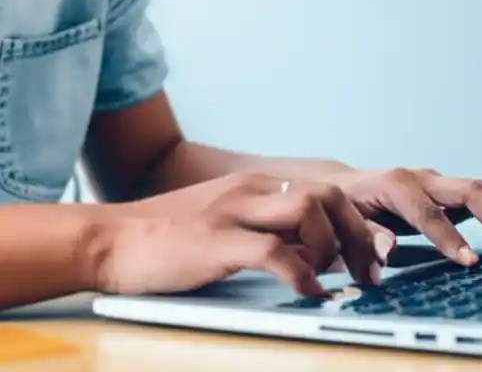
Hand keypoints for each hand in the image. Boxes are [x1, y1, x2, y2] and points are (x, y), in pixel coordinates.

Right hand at [94, 173, 380, 296]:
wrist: (110, 239)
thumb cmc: (165, 241)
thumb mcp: (227, 228)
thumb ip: (269, 235)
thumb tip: (313, 260)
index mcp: (255, 186)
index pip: (326, 189)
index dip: (358, 224)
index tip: (371, 258)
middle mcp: (250, 190)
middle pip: (329, 194)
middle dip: (358, 235)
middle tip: (367, 273)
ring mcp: (233, 213)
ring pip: (309, 210)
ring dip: (332, 248)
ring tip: (331, 280)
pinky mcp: (216, 241)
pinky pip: (273, 252)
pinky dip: (301, 276)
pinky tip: (309, 295)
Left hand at [322, 168, 481, 265]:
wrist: (339, 187)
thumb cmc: (341, 208)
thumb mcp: (342, 222)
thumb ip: (365, 235)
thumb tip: (391, 250)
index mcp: (395, 185)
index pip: (429, 212)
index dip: (450, 238)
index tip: (470, 262)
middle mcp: (421, 179)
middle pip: (470, 189)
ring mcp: (436, 185)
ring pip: (481, 191)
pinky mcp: (444, 195)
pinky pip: (478, 201)